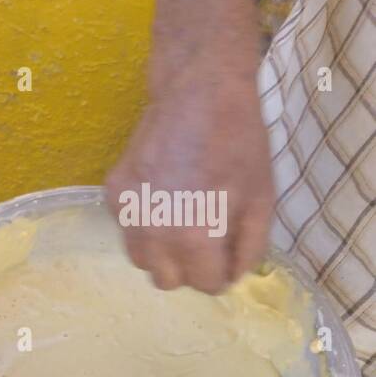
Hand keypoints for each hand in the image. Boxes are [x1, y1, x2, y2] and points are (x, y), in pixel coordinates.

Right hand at [106, 0, 274, 293]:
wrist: (198, 92)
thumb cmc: (239, 142)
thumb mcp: (262, 198)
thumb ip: (250, 247)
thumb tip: (232, 276)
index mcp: (195, 236)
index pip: (206, 285)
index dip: (222, 271)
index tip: (227, 251)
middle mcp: (154, 231)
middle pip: (167, 281)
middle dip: (189, 267)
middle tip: (204, 238)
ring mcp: (127, 212)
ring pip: (140, 259)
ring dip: (162, 250)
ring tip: (180, 216)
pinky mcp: (113, 193)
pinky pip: (127, 228)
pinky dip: (143, 221)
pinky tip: (162, 192)